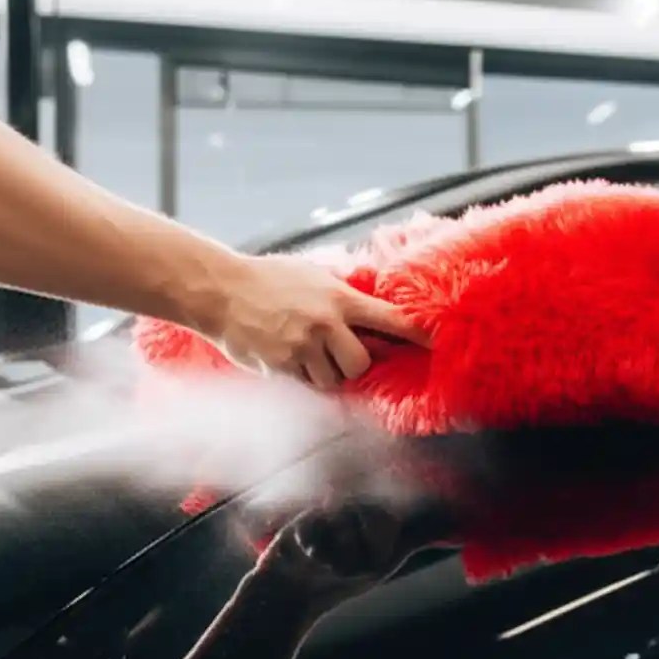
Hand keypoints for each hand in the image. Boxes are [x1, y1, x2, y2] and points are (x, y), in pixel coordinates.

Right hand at [206, 255, 429, 388]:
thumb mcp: (313, 274)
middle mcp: (325, 324)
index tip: (437, 345)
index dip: (417, 334)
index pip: (391, 319)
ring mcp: (302, 347)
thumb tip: (373, 303)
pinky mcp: (280, 366)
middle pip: (362, 363)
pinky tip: (288, 358)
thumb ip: (342, 291)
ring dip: (327, 374)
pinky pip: (306, 385)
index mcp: (340, 297)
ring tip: (308, 354)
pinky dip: (303, 378)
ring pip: (333, 380)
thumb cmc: (269, 278)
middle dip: (356, 364)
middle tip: (341, 354)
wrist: (221, 290)